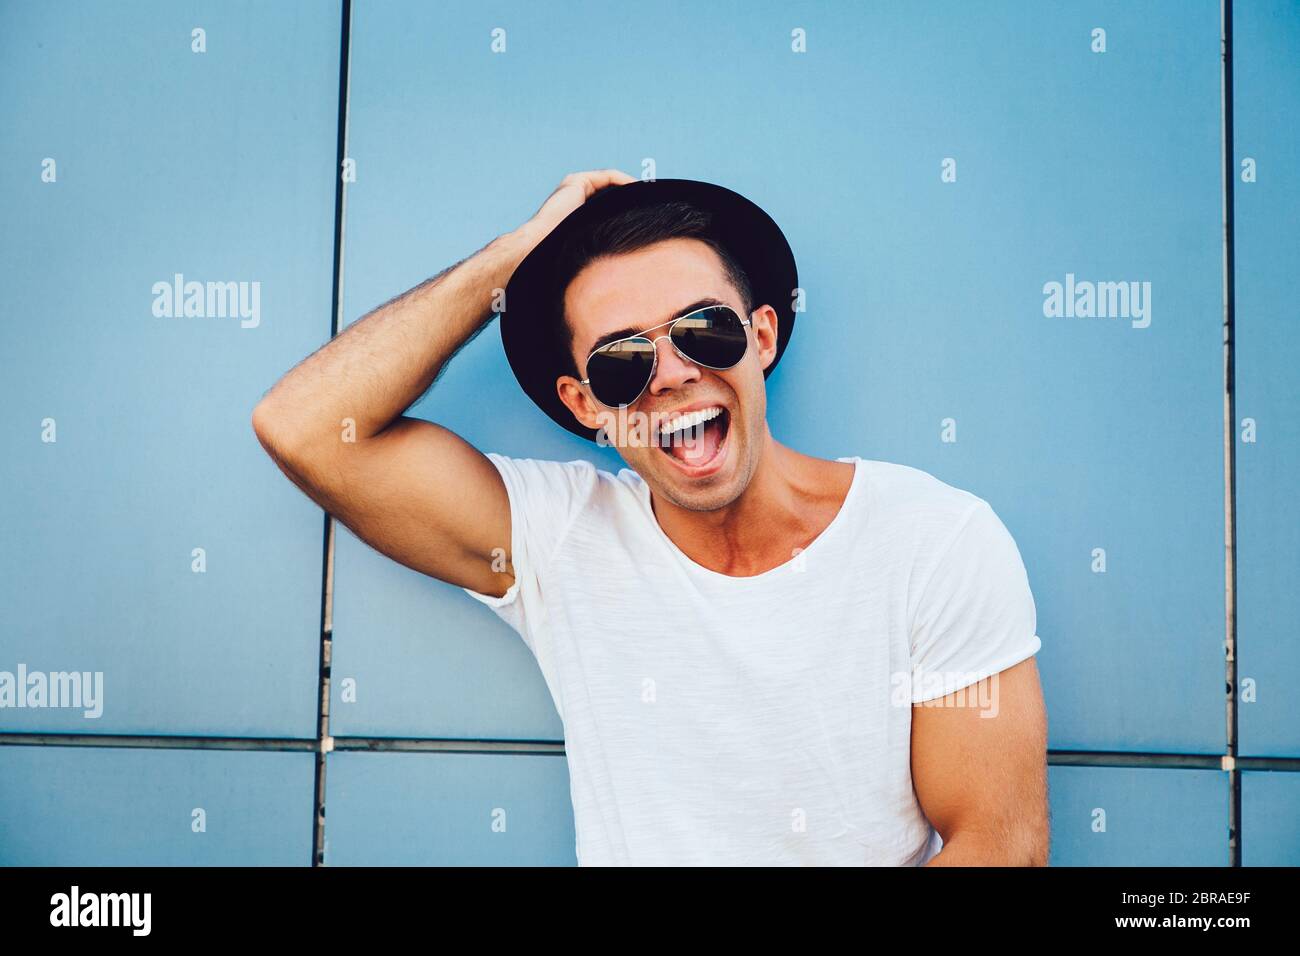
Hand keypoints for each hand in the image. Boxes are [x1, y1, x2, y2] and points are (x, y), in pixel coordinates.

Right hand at [517, 168, 637, 248]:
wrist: (540, 244)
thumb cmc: (561, 254)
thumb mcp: (589, 248)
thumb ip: (602, 245)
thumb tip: (626, 260)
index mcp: (578, 211)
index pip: (609, 205)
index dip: (627, 208)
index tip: (645, 216)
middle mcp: (576, 195)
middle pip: (611, 193)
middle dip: (631, 198)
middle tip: (653, 205)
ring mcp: (575, 186)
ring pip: (611, 183)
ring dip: (631, 188)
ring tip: (649, 196)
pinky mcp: (578, 180)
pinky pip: (609, 177)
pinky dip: (625, 181)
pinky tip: (638, 190)